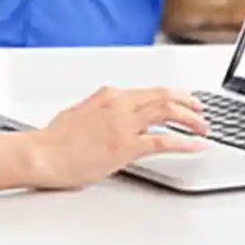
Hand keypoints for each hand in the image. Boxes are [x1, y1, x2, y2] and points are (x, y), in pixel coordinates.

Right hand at [26, 86, 209, 189]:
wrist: (42, 154)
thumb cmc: (53, 139)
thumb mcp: (78, 113)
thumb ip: (98, 110)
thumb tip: (107, 113)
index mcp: (109, 95)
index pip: (149, 90)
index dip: (172, 95)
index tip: (183, 100)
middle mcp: (119, 104)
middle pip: (164, 97)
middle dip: (187, 102)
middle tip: (200, 110)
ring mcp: (124, 124)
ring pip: (168, 113)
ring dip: (190, 119)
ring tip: (203, 126)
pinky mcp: (125, 146)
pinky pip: (163, 142)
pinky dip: (184, 142)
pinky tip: (194, 144)